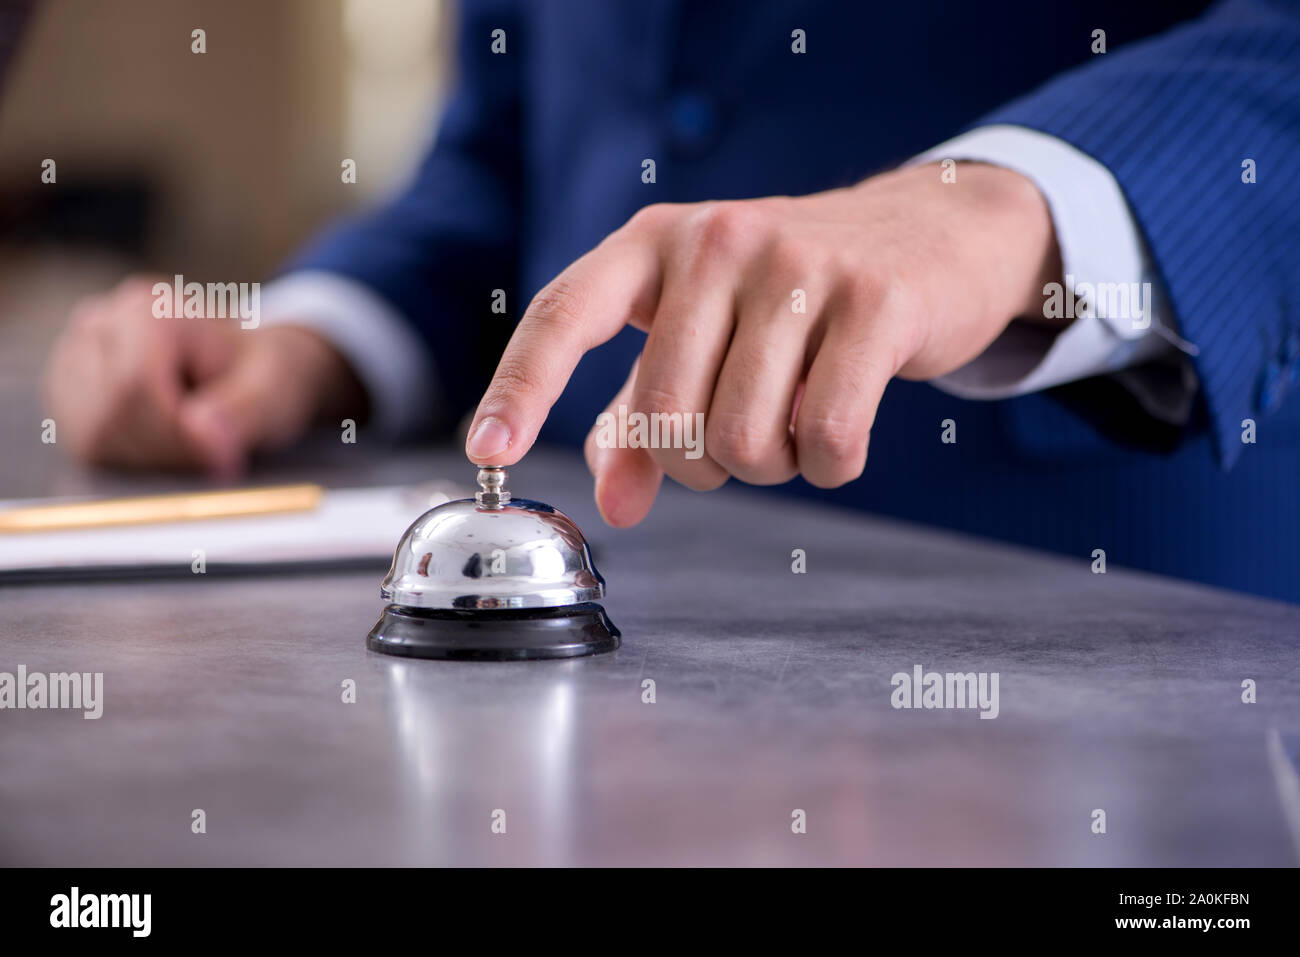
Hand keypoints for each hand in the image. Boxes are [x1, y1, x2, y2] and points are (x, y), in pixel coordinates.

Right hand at [43, 275, 365, 473]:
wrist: (253, 367)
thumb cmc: (264, 374)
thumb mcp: (276, 390)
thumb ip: (244, 410)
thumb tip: (204, 435)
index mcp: (148, 309)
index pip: (133, 389)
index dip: (176, 436)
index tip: (222, 459)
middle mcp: (99, 324)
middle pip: (108, 416)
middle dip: (165, 452)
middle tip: (215, 458)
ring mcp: (75, 356)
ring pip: (90, 435)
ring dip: (148, 461)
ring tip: (196, 449)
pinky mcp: (70, 391)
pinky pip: (84, 445)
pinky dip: (130, 460)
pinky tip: (170, 448)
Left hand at [466, 162, 1060, 525]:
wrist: (930, 234)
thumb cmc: (795, 298)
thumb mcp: (702, 337)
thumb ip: (643, 417)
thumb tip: (613, 504)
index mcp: (654, 244)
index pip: (564, 313)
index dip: (521, 386)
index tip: (487, 450)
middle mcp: (716, 241)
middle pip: (665, 415)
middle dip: (699, 465)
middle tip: (737, 442)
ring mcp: (798, 265)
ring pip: (743, 435)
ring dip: (768, 466)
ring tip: (793, 424)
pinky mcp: (875, 300)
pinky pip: (827, 435)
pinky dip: (831, 464)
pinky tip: (840, 434)